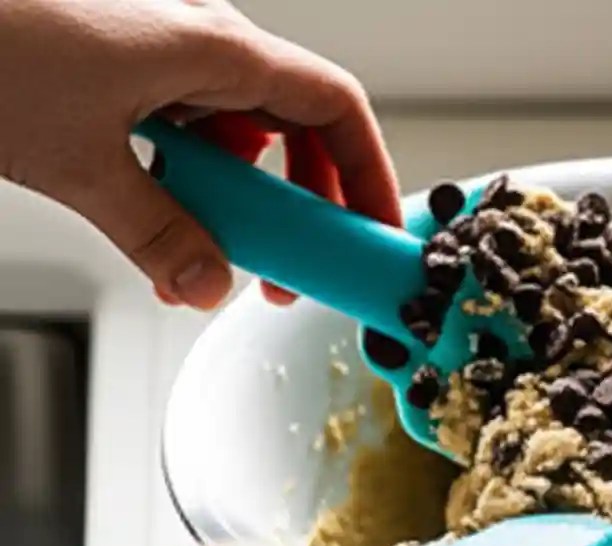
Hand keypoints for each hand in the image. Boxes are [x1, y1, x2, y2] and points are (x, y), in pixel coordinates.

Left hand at [0, 0, 402, 309]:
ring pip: (236, 131)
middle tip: (283, 268)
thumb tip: (208, 283)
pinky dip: (185, 176)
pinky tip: (155, 213)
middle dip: (299, 203)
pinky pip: (186, 124)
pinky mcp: (125, 65)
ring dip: (232, 197)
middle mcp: (199, 40)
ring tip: (203, 251)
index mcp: (214, 47)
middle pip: (294, 124)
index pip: (335, 107)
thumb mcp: (79, 163)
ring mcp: (160, 50)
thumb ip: (157, 233)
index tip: (375, 231)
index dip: (370, 173)